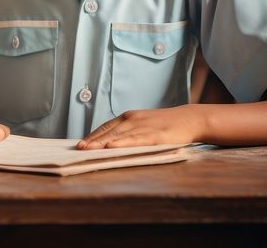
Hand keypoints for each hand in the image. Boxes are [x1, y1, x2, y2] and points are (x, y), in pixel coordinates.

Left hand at [77, 106, 202, 148]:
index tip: (80, 144)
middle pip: (107, 131)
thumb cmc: (166, 124)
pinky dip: (121, 143)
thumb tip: (111, 143)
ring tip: (88, 149)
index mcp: (128, 117)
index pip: (105, 127)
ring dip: (101, 142)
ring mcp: (142, 126)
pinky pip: (134, 140)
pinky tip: (111, 147)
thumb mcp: (144, 124)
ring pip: (117, 135)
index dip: (92, 136)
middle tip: (77, 149)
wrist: (189, 119)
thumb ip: (129, 132)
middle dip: (92, 140)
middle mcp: (132, 120)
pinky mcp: (153, 135)